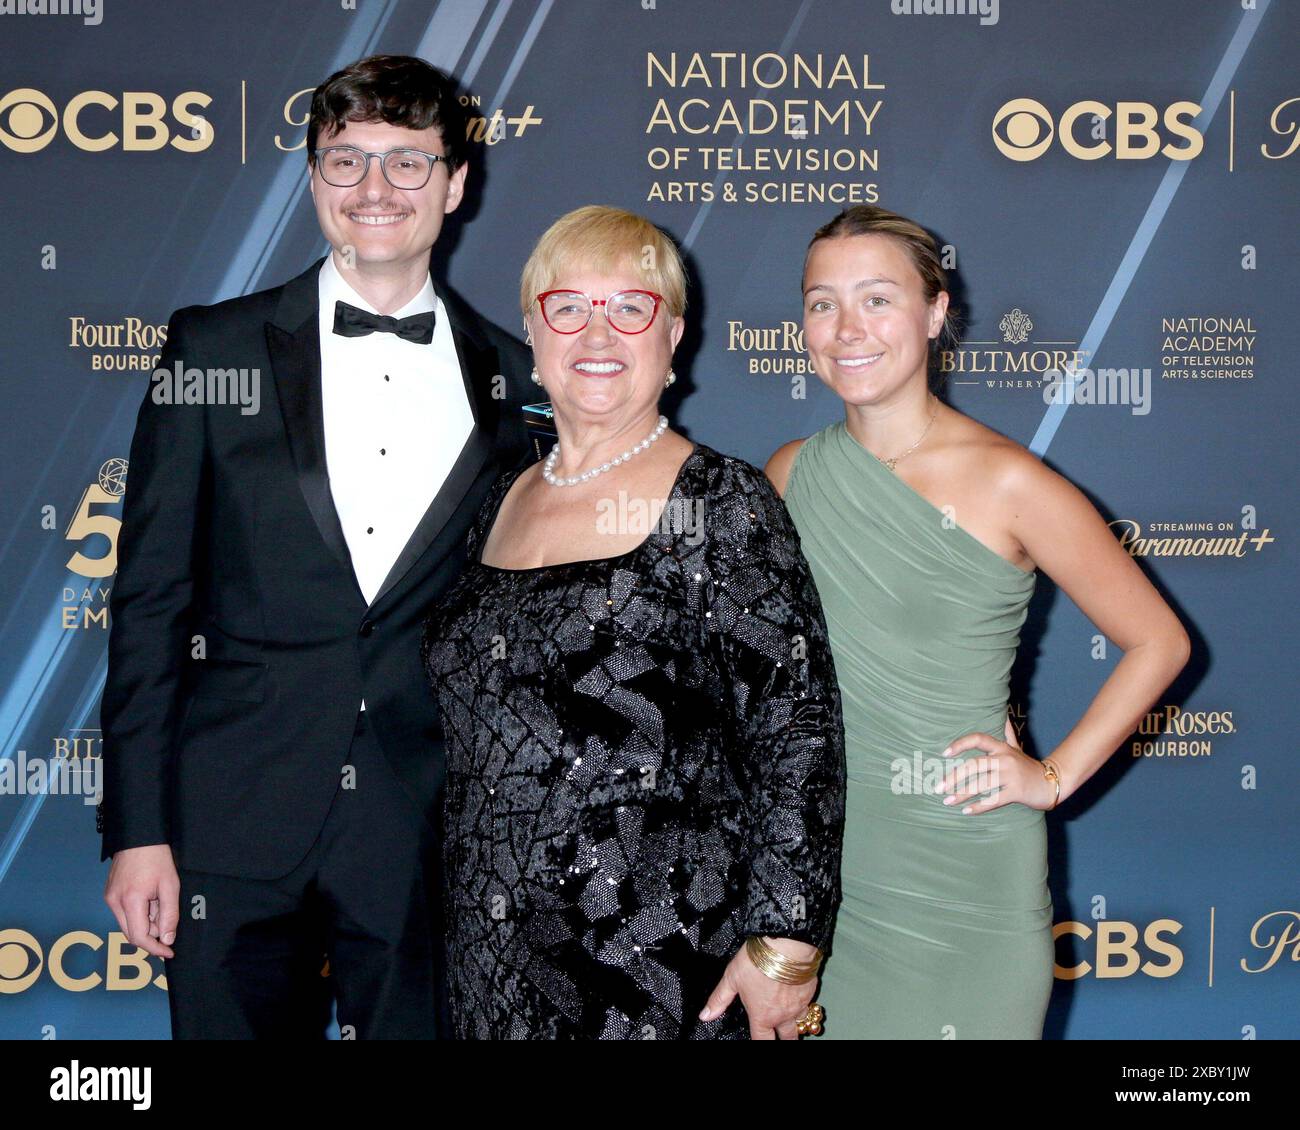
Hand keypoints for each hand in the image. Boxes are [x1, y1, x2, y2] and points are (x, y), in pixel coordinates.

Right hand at [103, 844, 180, 958]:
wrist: (138, 837)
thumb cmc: (156, 858)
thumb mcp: (170, 886)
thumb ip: (169, 914)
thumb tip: (167, 939)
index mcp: (130, 901)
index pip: (139, 937)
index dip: (155, 948)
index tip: (168, 951)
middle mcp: (115, 902)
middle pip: (131, 933)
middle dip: (152, 934)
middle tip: (167, 921)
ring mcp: (109, 898)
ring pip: (128, 924)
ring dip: (145, 922)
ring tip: (159, 902)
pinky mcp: (109, 894)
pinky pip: (124, 913)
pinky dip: (138, 914)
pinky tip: (150, 899)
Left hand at [699, 937, 817, 1038]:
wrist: (785, 945)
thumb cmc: (757, 962)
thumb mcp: (731, 978)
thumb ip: (719, 999)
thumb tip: (705, 1016)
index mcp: (762, 1016)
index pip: (762, 1041)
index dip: (761, 1043)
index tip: (761, 1040)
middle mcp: (783, 1015)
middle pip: (788, 1038)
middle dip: (785, 1040)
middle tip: (782, 1037)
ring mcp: (799, 1004)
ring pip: (800, 1022)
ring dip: (796, 1022)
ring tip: (790, 1018)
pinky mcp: (810, 991)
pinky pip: (808, 1003)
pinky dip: (803, 1002)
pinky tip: (797, 994)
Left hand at [937, 720, 1056, 813]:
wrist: (1053, 782)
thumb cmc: (1028, 766)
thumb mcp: (1017, 747)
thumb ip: (1007, 733)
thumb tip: (1004, 713)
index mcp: (1001, 747)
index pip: (978, 739)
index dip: (960, 744)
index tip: (944, 753)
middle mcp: (1005, 759)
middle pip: (974, 765)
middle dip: (954, 777)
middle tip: (939, 787)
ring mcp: (1011, 775)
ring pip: (981, 784)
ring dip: (962, 794)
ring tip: (947, 801)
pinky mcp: (1016, 792)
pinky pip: (993, 800)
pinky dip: (979, 806)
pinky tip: (966, 811)